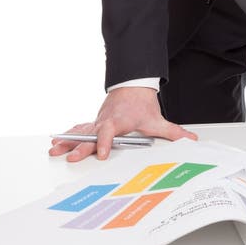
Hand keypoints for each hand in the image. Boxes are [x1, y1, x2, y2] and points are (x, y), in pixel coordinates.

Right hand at [48, 87, 197, 161]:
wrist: (133, 86)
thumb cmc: (142, 104)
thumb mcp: (157, 120)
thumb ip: (173, 132)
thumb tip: (191, 140)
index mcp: (119, 121)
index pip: (110, 132)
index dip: (106, 143)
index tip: (102, 154)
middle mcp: (105, 122)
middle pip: (91, 136)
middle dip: (81, 147)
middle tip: (71, 158)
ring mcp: (97, 122)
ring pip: (80, 132)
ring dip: (67, 141)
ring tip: (54, 150)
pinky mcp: (94, 123)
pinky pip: (78, 129)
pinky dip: (68, 135)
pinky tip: (57, 142)